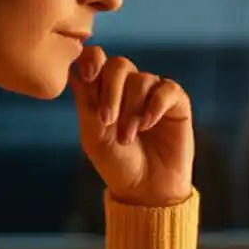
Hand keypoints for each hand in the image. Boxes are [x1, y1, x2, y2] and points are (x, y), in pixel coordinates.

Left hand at [68, 46, 193, 206]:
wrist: (146, 189)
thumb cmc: (117, 164)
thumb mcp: (93, 135)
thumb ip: (86, 101)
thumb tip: (72, 66)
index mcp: (103, 91)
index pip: (96, 59)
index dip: (92, 59)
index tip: (88, 76)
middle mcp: (128, 88)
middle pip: (119, 65)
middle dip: (111, 92)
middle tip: (107, 121)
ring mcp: (153, 94)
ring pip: (141, 80)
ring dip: (131, 110)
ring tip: (127, 137)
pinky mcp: (176, 104)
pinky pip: (167, 90)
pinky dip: (155, 105)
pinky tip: (148, 125)